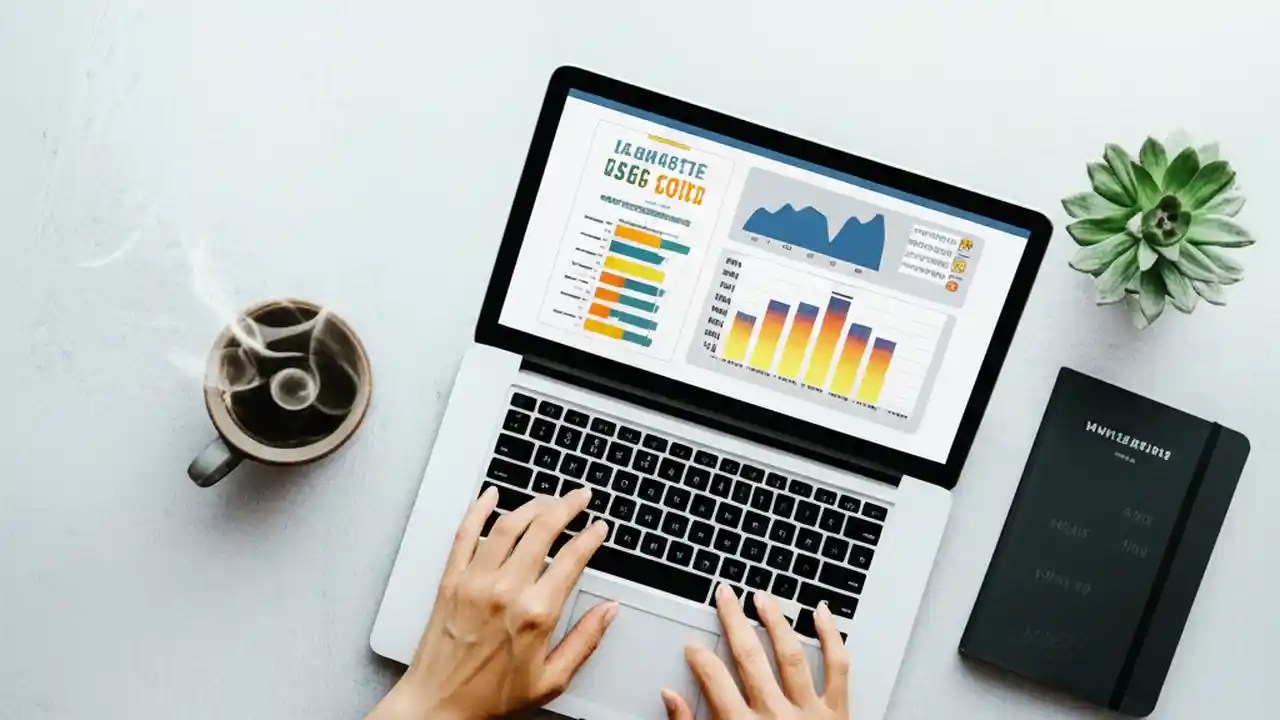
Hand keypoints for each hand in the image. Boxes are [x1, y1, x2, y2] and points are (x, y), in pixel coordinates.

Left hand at [368, 486, 617, 719]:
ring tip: (548, 499)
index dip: (590, 537)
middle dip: (567, 506)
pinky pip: (465, 534)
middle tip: (580, 497)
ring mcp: (475, 581)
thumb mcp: (551, 679)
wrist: (438, 705)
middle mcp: (506, 591)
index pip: (572, 559)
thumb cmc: (491, 696)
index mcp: (535, 614)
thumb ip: (585, 640)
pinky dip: (479, 509)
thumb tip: (608, 611)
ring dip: (532, 504)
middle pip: (542, 530)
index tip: (599, 528)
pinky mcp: (451, 580)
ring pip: (508, 525)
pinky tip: (491, 495)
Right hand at [662, 585, 849, 719]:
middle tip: (724, 594)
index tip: (692, 644)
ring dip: (775, 620)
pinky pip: (838, 667)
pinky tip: (821, 612)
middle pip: (749, 657)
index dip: (700, 658)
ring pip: (791, 654)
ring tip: (762, 597)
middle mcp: (776, 716)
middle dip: (734, 620)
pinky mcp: (839, 713)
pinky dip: (831, 636)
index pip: (714, 681)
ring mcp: (810, 712)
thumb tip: (669, 696)